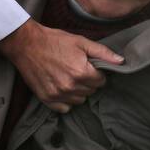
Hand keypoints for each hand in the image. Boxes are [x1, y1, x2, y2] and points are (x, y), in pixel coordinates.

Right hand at [0, 20, 122, 111]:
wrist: (27, 45)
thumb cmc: (55, 41)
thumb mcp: (81, 42)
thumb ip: (103, 53)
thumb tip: (122, 62)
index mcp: (82, 72)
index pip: (101, 82)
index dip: (97, 73)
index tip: (89, 67)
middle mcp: (70, 86)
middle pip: (91, 91)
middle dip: (88, 82)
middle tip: (77, 70)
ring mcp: (58, 94)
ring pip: (79, 100)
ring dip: (78, 92)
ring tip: (68, 78)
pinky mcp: (47, 99)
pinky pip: (64, 108)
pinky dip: (65, 100)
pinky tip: (61, 87)